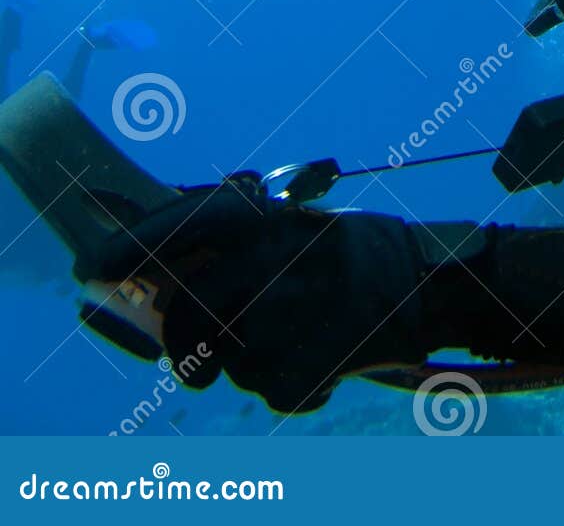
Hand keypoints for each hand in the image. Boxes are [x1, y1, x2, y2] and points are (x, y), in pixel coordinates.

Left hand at [74, 177, 425, 413]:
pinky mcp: (322, 356)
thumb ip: (235, 246)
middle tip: (192, 363)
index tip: (90, 270)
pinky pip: (271, 388)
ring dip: (246, 366)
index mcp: (275, 217)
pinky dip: (289, 385)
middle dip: (184, 348)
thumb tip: (153, 274)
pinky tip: (317, 362)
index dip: (131, 244)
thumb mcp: (296, 228)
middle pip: (192, 314)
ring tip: (284, 346)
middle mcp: (282, 254)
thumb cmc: (348, 258)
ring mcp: (302, 306)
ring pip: (232, 358)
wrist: (432, 283)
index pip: (187, 222)